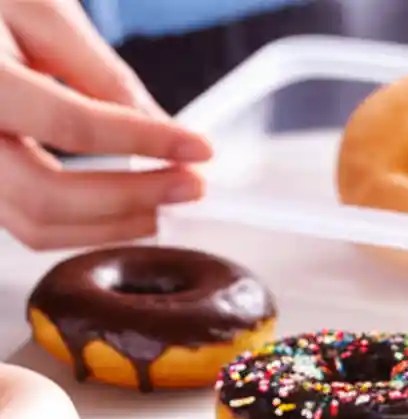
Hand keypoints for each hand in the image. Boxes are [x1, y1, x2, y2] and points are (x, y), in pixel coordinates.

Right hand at [0, 0, 212, 249]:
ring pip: (33, 224)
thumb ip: (100, 73)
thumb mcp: (40, 10)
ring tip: (165, 202)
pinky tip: (125, 206)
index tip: (200, 148)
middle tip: (191, 186)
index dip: (144, 142)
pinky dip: (82, 225)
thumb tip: (163, 129)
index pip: (70, 124)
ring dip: (111, 225)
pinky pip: (24, 221)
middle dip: (131, 199)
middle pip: (46, 195)